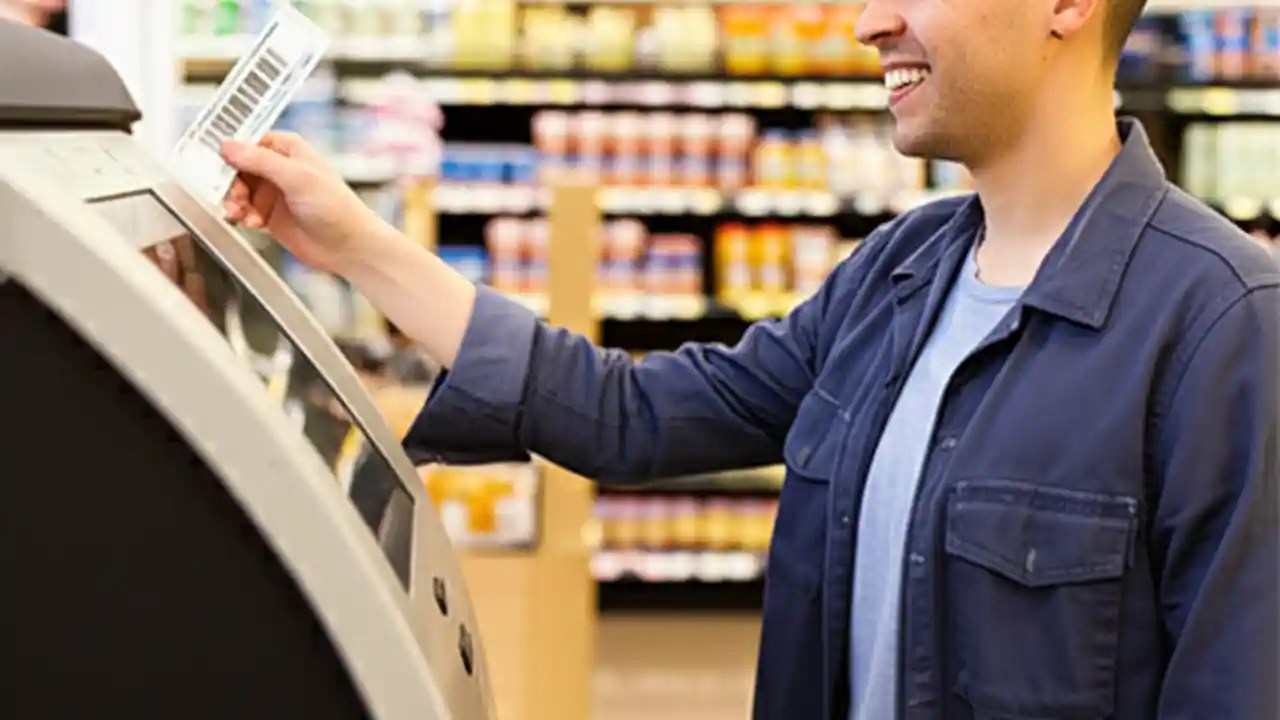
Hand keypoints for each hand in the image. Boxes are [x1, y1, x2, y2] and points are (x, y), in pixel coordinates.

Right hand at [220, 132, 390, 273]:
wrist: (348, 247)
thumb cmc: (334, 207)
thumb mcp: (297, 178)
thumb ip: (261, 161)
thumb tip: (228, 146)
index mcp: (288, 149)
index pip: (249, 140)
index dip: (232, 150)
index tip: (216, 160)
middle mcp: (279, 168)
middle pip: (238, 167)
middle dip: (231, 182)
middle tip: (235, 197)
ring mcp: (274, 192)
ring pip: (238, 190)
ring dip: (234, 201)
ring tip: (239, 214)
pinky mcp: (270, 215)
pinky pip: (245, 211)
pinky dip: (243, 216)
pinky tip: (252, 224)